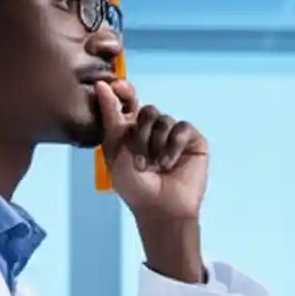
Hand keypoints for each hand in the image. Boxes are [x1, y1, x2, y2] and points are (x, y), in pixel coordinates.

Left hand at [94, 80, 206, 223]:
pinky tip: (169, 163)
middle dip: (140, 134)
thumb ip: (109, 116)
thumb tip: (102, 84)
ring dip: (155, 143)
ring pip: (163, 118)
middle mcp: (153, 130)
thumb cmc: (135, 187)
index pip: (128, 102)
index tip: (117, 87)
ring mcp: (173, 135)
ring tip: (155, 166)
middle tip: (139, 160)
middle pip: (146, 110)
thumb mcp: (114, 150)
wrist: (161, 210)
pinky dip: (173, 145)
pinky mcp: (192, 141)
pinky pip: (181, 128)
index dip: (124, 92)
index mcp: (131, 131)